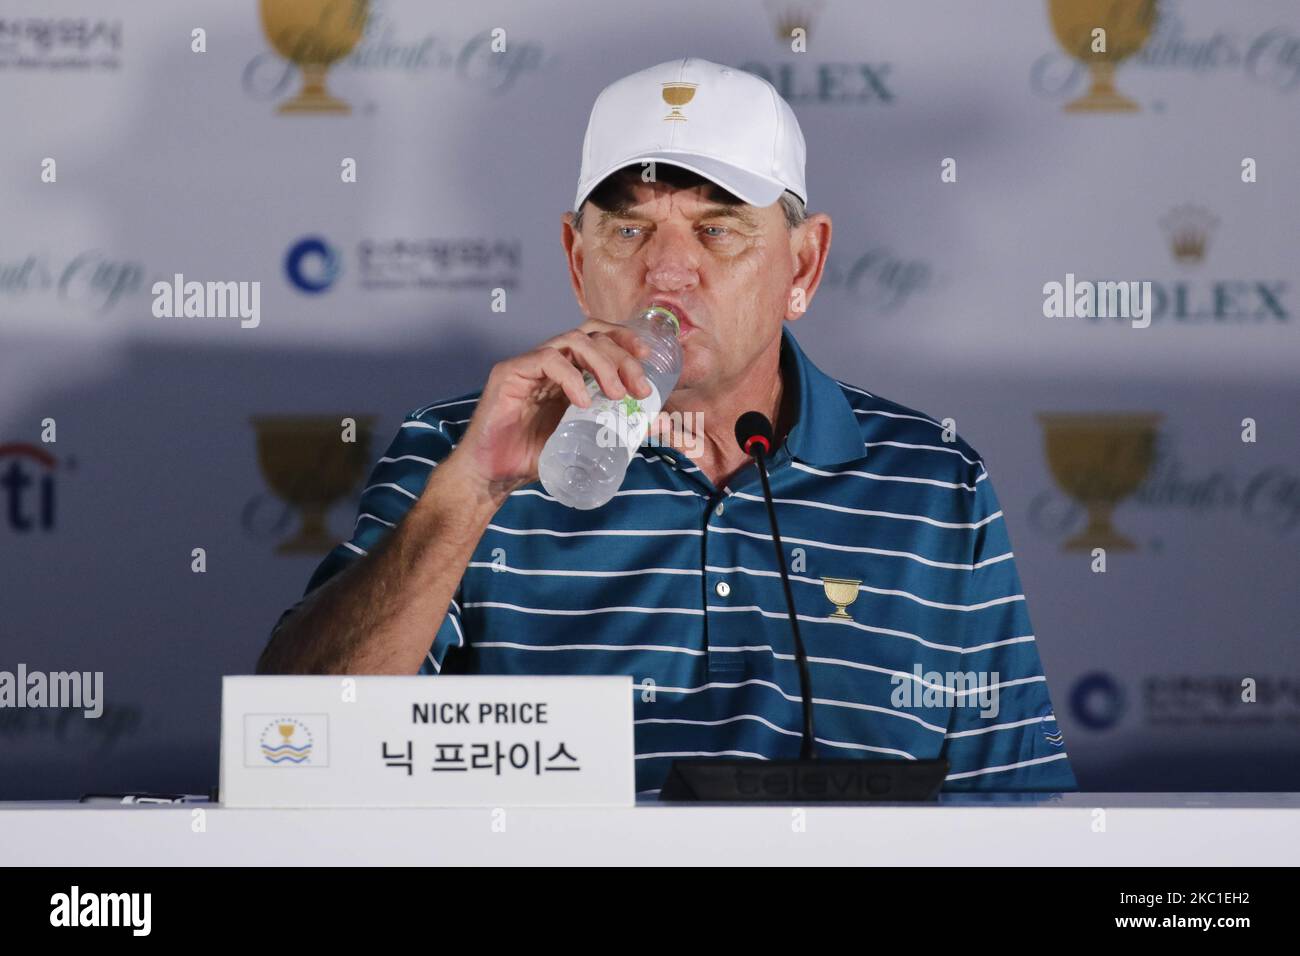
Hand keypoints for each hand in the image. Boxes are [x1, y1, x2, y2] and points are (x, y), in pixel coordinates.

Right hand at [449, 317, 654, 495]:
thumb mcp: (583, 440)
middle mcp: (549, 361)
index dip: (624, 339)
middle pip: (591, 335)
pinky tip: (583, 402)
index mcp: (567, 371)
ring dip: (602, 363)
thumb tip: (657, 424)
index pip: (598, 337)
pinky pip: (546, 360)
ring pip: (572, 340)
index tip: (649, 357)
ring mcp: (529, 364)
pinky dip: (571, 377)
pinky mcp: (509, 373)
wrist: (493, 475)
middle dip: (622, 356)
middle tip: (638, 387)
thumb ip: (615, 427)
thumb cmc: (534, 457)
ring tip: (615, 393)